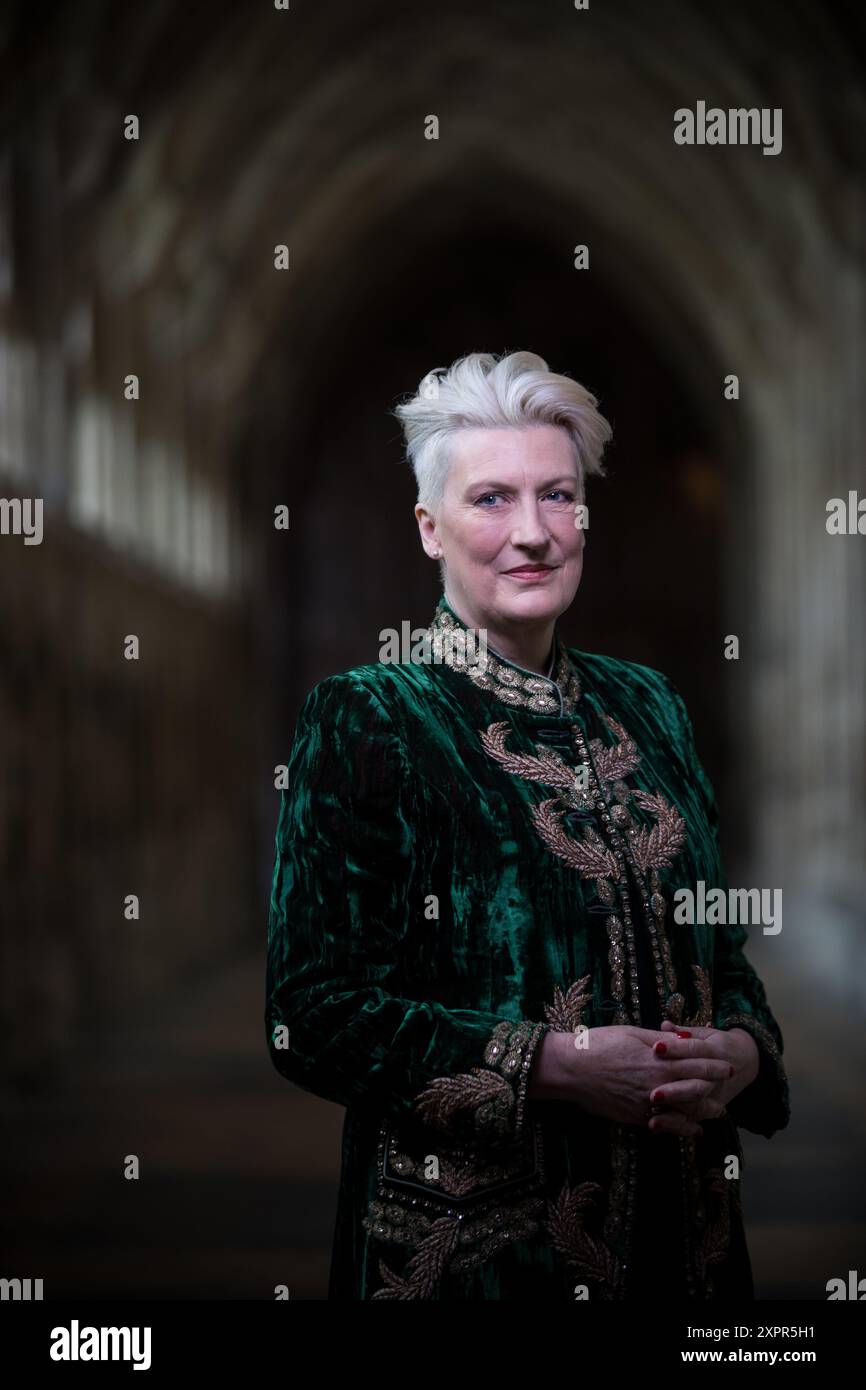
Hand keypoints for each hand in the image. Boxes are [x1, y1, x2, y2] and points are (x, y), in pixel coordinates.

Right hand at [528, 1025, 731, 1133]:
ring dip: (704, 1112)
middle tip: (728, 1088)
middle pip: (697, 1091)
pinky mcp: (635, 1118)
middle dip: (715, 1089)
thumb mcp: (632, 1033)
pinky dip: (682, 1128)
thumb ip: (661, 1039)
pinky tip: (692, 1129)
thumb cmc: (598, 1045)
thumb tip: (683, 1039)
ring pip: (685, 1112)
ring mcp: (647, 1105)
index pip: (697, 1064)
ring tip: (717, 1111)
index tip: (728, 1065)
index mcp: (659, 1062)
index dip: (715, 1065)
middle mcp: (657, 1086)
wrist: (571, 1070)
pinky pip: (666, 1126)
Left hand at [646, 1020, 759, 1135]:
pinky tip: (655, 1124)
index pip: (694, 1050)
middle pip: (696, 1084)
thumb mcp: (705, 1034)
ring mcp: (715, 1095)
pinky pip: (692, 1120)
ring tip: (652, 1110)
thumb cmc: (719, 1044)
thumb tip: (664, 1024)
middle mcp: (717, 1077)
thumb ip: (683, 1032)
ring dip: (674, 1111)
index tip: (655, 1048)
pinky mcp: (711, 1109)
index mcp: (715, 1051)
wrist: (746, 1062)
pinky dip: (675, 1124)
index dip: (675, 1049)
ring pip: (696, 1106)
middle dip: (675, 1090)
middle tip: (653, 1094)